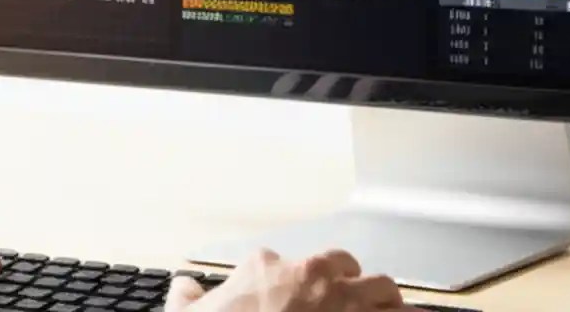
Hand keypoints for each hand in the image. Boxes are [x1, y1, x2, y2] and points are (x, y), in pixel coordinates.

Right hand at [165, 249, 414, 311]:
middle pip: (342, 265)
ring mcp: (344, 299)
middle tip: (346, 303)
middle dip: (347, 282)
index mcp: (266, 269)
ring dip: (384, 300)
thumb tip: (181, 288)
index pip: (282, 263)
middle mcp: (310, 275)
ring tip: (388, 311)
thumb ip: (187, 300)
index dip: (291, 282)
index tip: (289, 300)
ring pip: (380, 287)